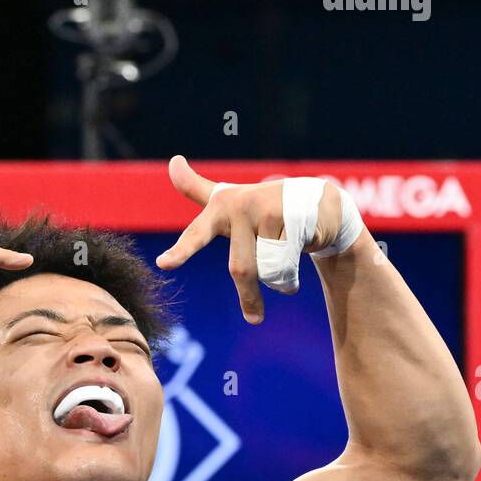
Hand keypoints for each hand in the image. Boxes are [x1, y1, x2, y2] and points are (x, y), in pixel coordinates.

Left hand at [156, 155, 341, 323]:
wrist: (316, 202)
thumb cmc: (262, 207)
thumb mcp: (230, 199)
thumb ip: (197, 188)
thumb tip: (173, 161)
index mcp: (220, 208)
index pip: (197, 235)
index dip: (181, 251)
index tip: (163, 264)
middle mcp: (241, 206)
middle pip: (241, 269)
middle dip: (250, 298)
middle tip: (254, 318)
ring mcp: (268, 210)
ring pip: (268, 270)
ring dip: (280, 281)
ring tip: (287, 261)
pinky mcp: (294, 218)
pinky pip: (287, 265)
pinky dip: (293, 275)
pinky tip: (301, 256)